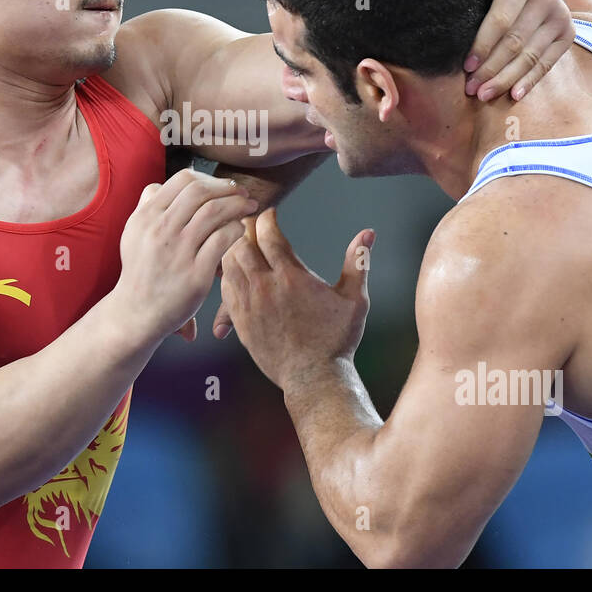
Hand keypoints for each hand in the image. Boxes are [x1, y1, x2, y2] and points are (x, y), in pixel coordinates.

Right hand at [114, 169, 257, 343]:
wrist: (136, 313)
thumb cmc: (141, 271)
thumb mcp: (133, 234)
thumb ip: (147, 207)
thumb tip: (164, 184)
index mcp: (146, 216)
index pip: (183, 180)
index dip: (209, 178)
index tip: (222, 186)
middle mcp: (160, 230)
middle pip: (200, 191)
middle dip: (228, 188)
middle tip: (242, 193)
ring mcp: (178, 251)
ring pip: (214, 211)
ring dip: (237, 205)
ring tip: (249, 207)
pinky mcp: (196, 273)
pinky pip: (223, 239)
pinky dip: (236, 229)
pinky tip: (240, 230)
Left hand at [219, 208, 372, 389]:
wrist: (313, 378)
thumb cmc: (337, 339)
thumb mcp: (355, 299)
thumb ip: (358, 262)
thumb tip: (367, 233)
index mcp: (290, 276)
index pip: (267, 232)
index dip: (267, 216)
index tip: (271, 212)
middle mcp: (264, 287)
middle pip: (241, 242)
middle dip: (246, 227)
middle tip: (252, 221)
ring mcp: (248, 304)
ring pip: (228, 263)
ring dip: (233, 248)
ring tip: (242, 241)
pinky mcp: (239, 320)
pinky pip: (224, 286)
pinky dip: (227, 272)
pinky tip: (236, 269)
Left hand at [465, 0, 575, 101]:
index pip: (501, 20)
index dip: (483, 45)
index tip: (466, 66)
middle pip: (515, 43)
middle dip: (491, 69)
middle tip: (471, 89)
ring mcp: (560, 17)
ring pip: (529, 57)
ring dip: (506, 80)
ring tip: (484, 95)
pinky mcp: (568, 34)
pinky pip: (547, 63)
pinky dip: (530, 81)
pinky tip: (514, 95)